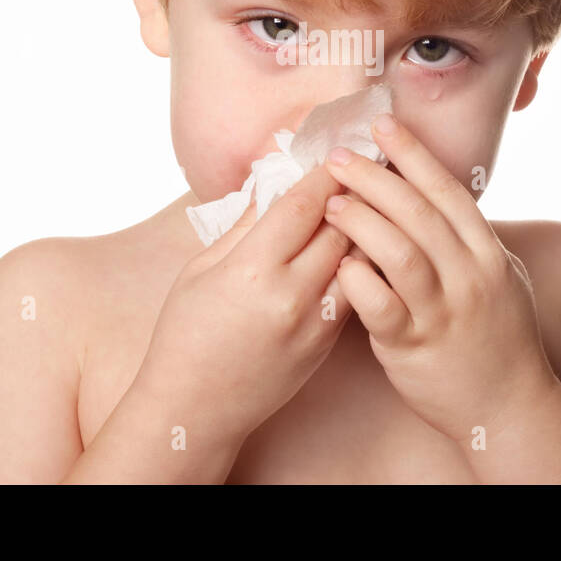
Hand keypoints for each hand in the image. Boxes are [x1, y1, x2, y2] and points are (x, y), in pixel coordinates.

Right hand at [130, 165, 356, 446]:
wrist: (195, 409)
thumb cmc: (185, 334)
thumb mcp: (201, 269)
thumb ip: (242, 223)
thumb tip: (271, 179)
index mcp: (252, 270)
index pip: (302, 205)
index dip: (323, 173)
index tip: (337, 150)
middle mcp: (290, 295)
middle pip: (339, 227)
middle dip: (355, 192)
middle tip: (368, 164)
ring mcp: (313, 323)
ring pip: (357, 258)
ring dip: (366, 227)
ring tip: (375, 200)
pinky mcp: (326, 345)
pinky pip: (353, 291)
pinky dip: (360, 262)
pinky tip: (363, 244)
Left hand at [324, 114, 558, 444]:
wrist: (507, 408)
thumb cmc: (495, 336)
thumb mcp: (497, 276)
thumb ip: (465, 238)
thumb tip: (431, 190)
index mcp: (488, 252)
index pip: (447, 190)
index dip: (413, 153)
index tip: (381, 125)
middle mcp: (471, 277)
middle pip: (418, 213)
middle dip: (374, 177)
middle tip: (337, 156)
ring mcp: (444, 313)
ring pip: (400, 254)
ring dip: (361, 222)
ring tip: (330, 203)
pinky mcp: (415, 348)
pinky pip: (382, 308)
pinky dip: (356, 281)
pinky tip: (336, 263)